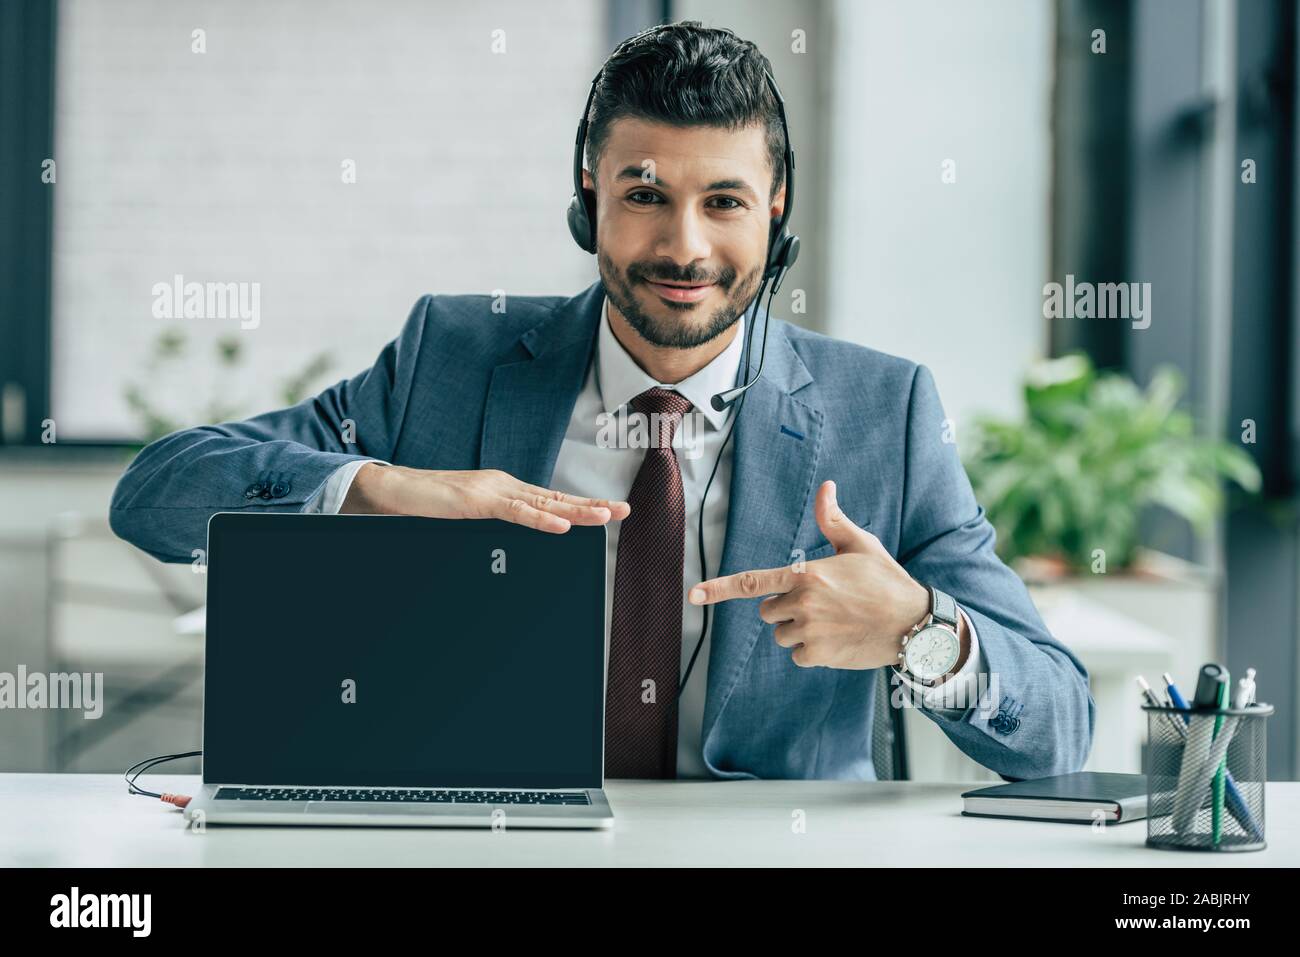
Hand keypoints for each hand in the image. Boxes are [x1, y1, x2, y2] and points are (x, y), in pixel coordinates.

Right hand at [341, 463, 629, 532]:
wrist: (390, 491)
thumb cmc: (425, 507)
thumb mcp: (466, 519)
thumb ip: (491, 526)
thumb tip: (513, 541)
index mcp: (503, 491)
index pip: (549, 500)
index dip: (580, 506)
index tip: (608, 511)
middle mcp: (503, 486)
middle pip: (555, 498)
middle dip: (591, 505)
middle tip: (624, 510)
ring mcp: (491, 490)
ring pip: (542, 503)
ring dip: (576, 511)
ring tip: (605, 516)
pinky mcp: (475, 501)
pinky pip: (513, 512)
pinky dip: (539, 519)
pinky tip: (560, 525)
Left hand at [687, 479, 930, 668]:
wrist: (915, 625)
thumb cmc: (887, 581)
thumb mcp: (861, 545)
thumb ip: (833, 520)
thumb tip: (825, 486)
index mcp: (807, 574)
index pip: (754, 582)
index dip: (720, 588)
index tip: (694, 595)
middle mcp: (804, 602)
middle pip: (769, 612)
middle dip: (787, 609)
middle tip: (822, 605)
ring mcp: (810, 630)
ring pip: (782, 635)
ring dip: (799, 632)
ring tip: (834, 622)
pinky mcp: (819, 655)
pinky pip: (798, 656)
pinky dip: (813, 652)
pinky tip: (838, 640)